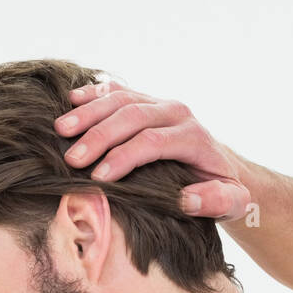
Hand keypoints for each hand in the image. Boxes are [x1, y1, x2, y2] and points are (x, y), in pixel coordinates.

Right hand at [54, 80, 251, 220]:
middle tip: (72, 159)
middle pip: (133, 115)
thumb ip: (217, 202)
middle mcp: (176, 113)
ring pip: (121, 98)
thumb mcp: (232, 203)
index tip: (98, 179)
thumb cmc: (222, 191)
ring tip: (61, 129)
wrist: (223, 168)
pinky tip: (70, 101)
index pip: (153, 141)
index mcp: (194, 137)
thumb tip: (187, 199)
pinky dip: (93, 93)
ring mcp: (159, 103)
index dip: (124, 158)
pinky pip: (117, 90)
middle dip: (99, 136)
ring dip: (89, 112)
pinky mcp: (146, 101)